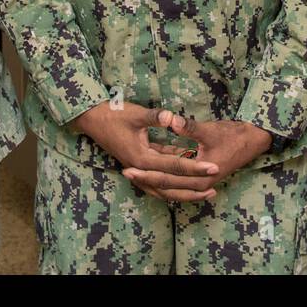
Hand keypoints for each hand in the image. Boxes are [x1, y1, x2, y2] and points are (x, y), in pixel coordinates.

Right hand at [73, 101, 218, 201]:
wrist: (91, 119)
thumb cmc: (113, 114)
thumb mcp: (136, 114)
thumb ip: (155, 117)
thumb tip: (172, 116)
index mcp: (141, 158)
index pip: (175, 165)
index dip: (195, 167)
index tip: (214, 167)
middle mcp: (140, 168)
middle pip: (170, 186)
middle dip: (193, 187)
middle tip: (214, 188)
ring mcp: (138, 168)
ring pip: (163, 188)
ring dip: (183, 191)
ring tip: (204, 192)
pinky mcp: (138, 163)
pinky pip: (158, 177)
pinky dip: (172, 179)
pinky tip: (187, 172)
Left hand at [122, 112, 272, 196]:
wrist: (254, 140)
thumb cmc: (233, 135)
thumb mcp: (209, 130)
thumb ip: (188, 127)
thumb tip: (170, 119)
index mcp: (199, 177)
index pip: (166, 178)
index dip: (146, 173)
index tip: (128, 167)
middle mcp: (198, 184)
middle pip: (165, 186)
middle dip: (144, 179)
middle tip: (124, 171)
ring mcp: (198, 181)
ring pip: (170, 185)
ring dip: (153, 178)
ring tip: (133, 171)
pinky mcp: (199, 175)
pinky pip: (177, 179)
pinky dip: (164, 174)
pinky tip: (149, 166)